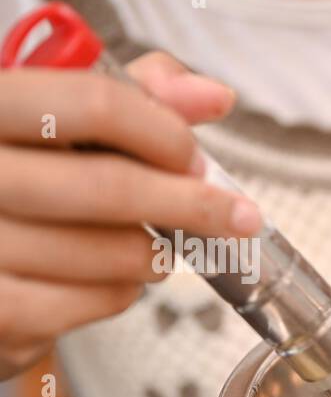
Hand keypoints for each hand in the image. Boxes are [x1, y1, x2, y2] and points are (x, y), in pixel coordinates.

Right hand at [0, 52, 258, 378]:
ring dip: (156, 254)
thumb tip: (212, 95)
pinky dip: (121, 292)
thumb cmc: (31, 177)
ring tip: (158, 248)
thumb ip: (137, 95)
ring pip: (108, 250)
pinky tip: (114, 278)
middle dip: (188, 204)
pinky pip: (90, 300)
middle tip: (233, 216)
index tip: (196, 158)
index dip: (163, 132)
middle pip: (107, 185)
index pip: (91, 103)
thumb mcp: (70, 118)